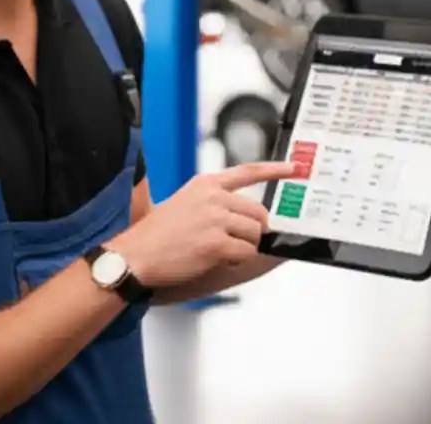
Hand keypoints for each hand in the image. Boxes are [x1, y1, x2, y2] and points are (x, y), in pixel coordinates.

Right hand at [108, 161, 298, 287]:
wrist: (135, 256)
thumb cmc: (156, 235)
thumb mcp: (184, 203)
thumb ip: (213, 202)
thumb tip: (245, 215)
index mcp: (206, 184)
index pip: (248, 171)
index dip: (275, 170)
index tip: (294, 168)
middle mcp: (213, 197)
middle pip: (258, 212)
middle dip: (253, 231)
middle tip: (233, 242)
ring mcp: (216, 219)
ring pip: (254, 234)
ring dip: (243, 248)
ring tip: (215, 251)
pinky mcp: (216, 243)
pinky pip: (245, 253)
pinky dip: (236, 261)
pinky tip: (214, 260)